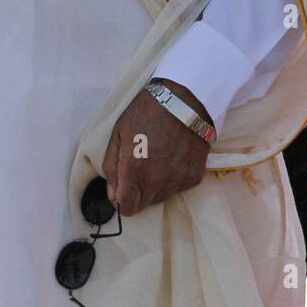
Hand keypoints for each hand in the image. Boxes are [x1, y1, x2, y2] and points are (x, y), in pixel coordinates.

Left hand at [102, 81, 210, 216]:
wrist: (185, 98)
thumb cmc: (146, 112)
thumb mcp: (119, 133)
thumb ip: (111, 167)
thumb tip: (112, 195)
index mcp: (134, 173)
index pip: (126, 209)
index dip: (121, 199)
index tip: (123, 186)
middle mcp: (157, 183)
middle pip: (143, 205)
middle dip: (138, 192)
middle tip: (141, 165)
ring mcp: (178, 181)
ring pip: (161, 197)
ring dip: (156, 185)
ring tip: (158, 158)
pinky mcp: (195, 176)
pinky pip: (178, 187)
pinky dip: (174, 177)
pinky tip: (174, 156)